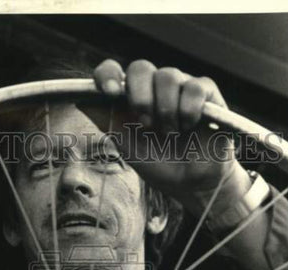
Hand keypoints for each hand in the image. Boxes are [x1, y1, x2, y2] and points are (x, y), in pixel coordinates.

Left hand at [89, 59, 251, 211]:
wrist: (192, 183)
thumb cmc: (159, 164)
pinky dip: (188, 110)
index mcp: (132, 99)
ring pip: (168, 75)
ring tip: (170, 132)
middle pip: (141, 67)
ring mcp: (180, 86)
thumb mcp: (128, 146)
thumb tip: (80, 100)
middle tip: (145, 123)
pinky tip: (188, 126)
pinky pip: (194, 87)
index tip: (109, 92)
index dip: (108, 75)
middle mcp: (154, 88)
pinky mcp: (206, 92)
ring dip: (165, 109)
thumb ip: (108, 122)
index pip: (115, 72)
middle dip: (139, 94)